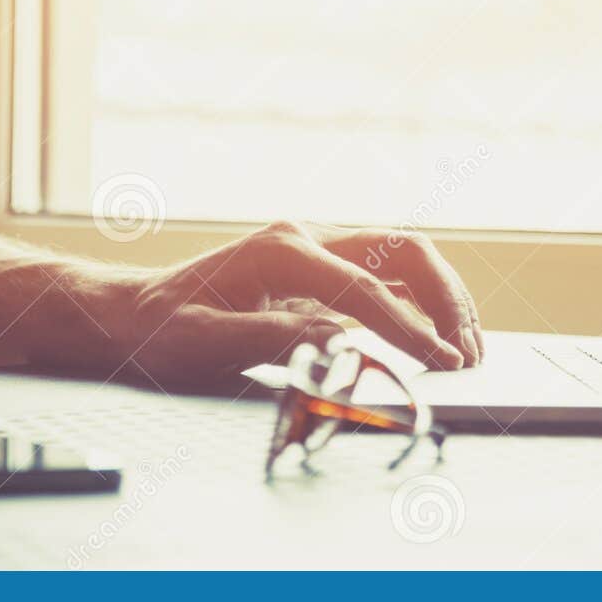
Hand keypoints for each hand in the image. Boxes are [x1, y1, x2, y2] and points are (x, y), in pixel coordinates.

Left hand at [105, 220, 483, 389]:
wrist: (132, 314)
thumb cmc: (162, 332)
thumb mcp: (205, 344)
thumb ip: (269, 340)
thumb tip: (335, 343)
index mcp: (280, 251)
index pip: (364, 286)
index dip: (408, 327)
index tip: (442, 363)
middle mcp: (305, 238)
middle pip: (402, 251)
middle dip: (445, 299)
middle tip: (469, 354)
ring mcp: (317, 250)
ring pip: (404, 258)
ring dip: (443, 298)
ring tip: (469, 350)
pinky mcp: (321, 271)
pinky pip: (387, 277)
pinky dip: (422, 303)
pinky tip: (438, 338)